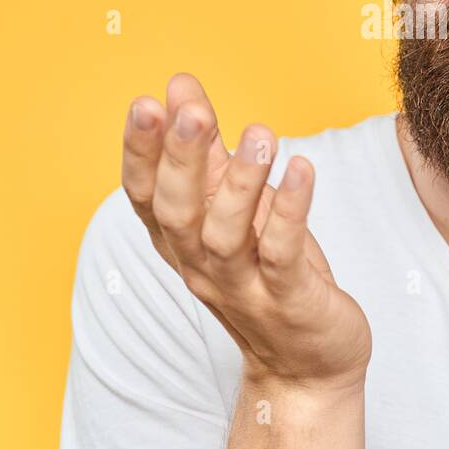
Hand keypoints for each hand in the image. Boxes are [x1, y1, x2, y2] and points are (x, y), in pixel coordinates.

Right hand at [121, 72, 372, 393]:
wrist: (307, 363)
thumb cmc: (266, 271)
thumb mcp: (232, 205)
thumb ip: (207, 148)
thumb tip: (179, 84)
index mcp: (181, 241)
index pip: (146, 195)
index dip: (141, 153)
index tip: (146, 103)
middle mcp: (202, 265)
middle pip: (177, 213)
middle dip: (179, 160)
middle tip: (187, 110)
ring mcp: (244, 287)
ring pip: (226, 235)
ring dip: (239, 181)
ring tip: (260, 132)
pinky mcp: (288, 300)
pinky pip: (282, 255)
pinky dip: (290, 212)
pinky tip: (302, 169)